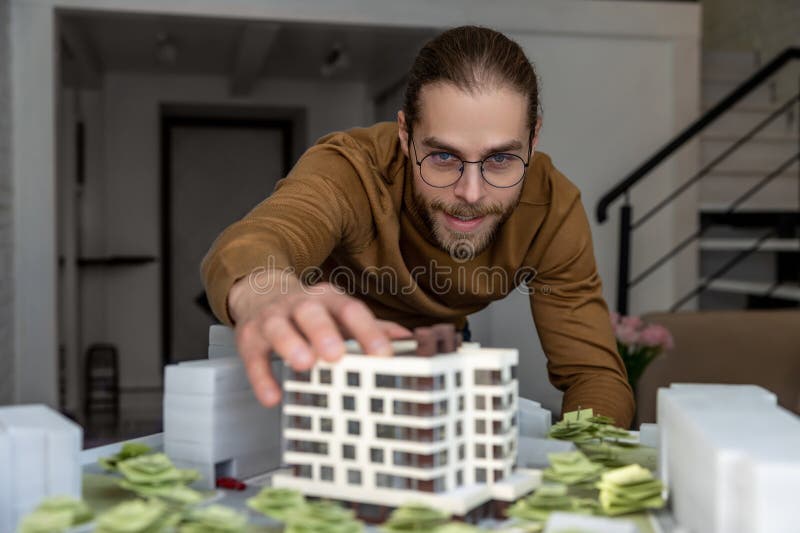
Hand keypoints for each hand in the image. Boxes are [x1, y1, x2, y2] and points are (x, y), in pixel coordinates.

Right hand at [228, 271, 410, 406]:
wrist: (260, 291)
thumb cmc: (309, 311)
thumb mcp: (339, 313)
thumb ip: (371, 328)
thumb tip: (409, 342)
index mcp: (329, 299)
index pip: (351, 310)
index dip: (368, 331)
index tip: (384, 354)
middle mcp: (300, 304)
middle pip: (311, 312)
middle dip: (323, 332)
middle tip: (335, 355)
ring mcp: (272, 318)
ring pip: (278, 326)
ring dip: (290, 344)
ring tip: (303, 364)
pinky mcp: (248, 337)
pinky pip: (253, 356)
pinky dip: (261, 377)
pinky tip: (272, 396)